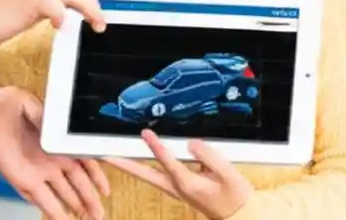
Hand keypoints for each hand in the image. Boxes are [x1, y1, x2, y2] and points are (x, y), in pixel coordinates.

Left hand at [0, 87, 109, 219]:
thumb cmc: (8, 104)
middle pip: (78, 184)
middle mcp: (53, 159)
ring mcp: (38, 171)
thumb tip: (56, 125)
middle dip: (90, 200)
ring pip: (63, 195)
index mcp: (60, 141)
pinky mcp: (22, 180)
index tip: (105, 190)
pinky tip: (61, 219)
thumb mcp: (26, 103)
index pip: (85, 160)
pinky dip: (52, 212)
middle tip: (99, 215)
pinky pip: (41, 200)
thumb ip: (43, 116)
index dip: (97, 176)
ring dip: (76, 208)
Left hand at [105, 129, 252, 219]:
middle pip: (144, 174)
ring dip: (130, 165)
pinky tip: (138, 156)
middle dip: (124, 164)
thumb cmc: (236, 197)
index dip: (156, 147)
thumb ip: (210, 157)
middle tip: (105, 154)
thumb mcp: (230, 175)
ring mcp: (176, 189)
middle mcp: (177, 188)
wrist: (240, 216)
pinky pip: (158, 173)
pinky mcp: (179, 187)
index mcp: (189, 185)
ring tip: (113, 154)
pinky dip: (145, 164)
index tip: (145, 133)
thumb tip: (191, 144)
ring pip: (148, 175)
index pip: (168, 162)